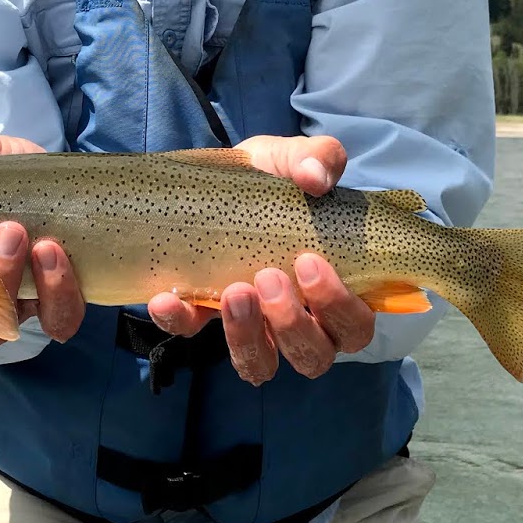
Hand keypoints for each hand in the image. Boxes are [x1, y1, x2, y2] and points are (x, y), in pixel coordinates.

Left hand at [147, 134, 376, 383]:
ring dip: (247, 337)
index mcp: (334, 291)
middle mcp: (300, 321)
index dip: (339, 307)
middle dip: (293, 324)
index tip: (309, 261)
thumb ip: (318, 158)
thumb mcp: (295, 160)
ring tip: (233, 292)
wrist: (219, 177)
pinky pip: (192, 335)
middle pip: (314, 356)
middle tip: (268, 276)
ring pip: (261, 364)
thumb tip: (315, 177)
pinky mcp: (204, 317)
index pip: (353, 325)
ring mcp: (252, 326)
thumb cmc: (274, 179)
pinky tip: (168, 297)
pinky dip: (180, 321)